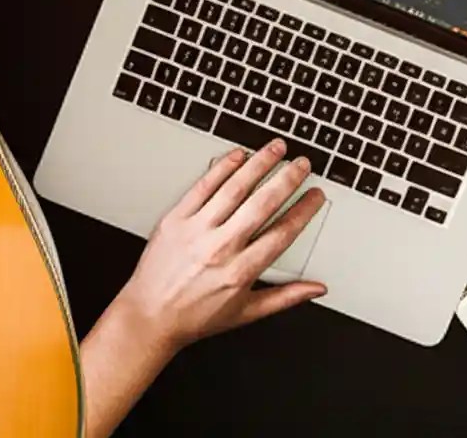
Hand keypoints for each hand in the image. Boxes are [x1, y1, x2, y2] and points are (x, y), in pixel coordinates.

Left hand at [108, 139, 326, 354]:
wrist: (150, 316)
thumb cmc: (195, 317)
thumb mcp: (246, 313)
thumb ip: (285, 297)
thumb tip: (316, 289)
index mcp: (241, 272)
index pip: (283, 232)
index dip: (304, 210)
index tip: (315, 195)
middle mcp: (220, 248)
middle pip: (262, 204)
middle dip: (287, 180)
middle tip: (302, 164)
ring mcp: (196, 231)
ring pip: (234, 189)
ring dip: (259, 165)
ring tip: (276, 149)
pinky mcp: (175, 220)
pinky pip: (201, 187)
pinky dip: (221, 169)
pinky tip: (237, 156)